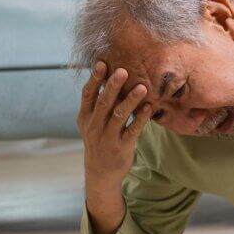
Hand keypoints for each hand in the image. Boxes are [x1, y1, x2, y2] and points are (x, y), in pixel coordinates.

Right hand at [78, 61, 152, 233]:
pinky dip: (141, 118)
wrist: (100, 171)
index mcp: (85, 116)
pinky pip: (133, 130)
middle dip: (112, 86)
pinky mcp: (121, 146)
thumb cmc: (99, 138)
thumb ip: (98, 102)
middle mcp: (94, 126)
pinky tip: (149, 107)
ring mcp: (107, 137)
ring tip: (142, 87)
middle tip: (123, 70)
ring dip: (131, 100)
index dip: (94, 79)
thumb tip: (108, 74)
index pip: (87, 94)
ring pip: (119, 115)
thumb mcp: (91, 122)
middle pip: (103, 102)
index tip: (101, 63)